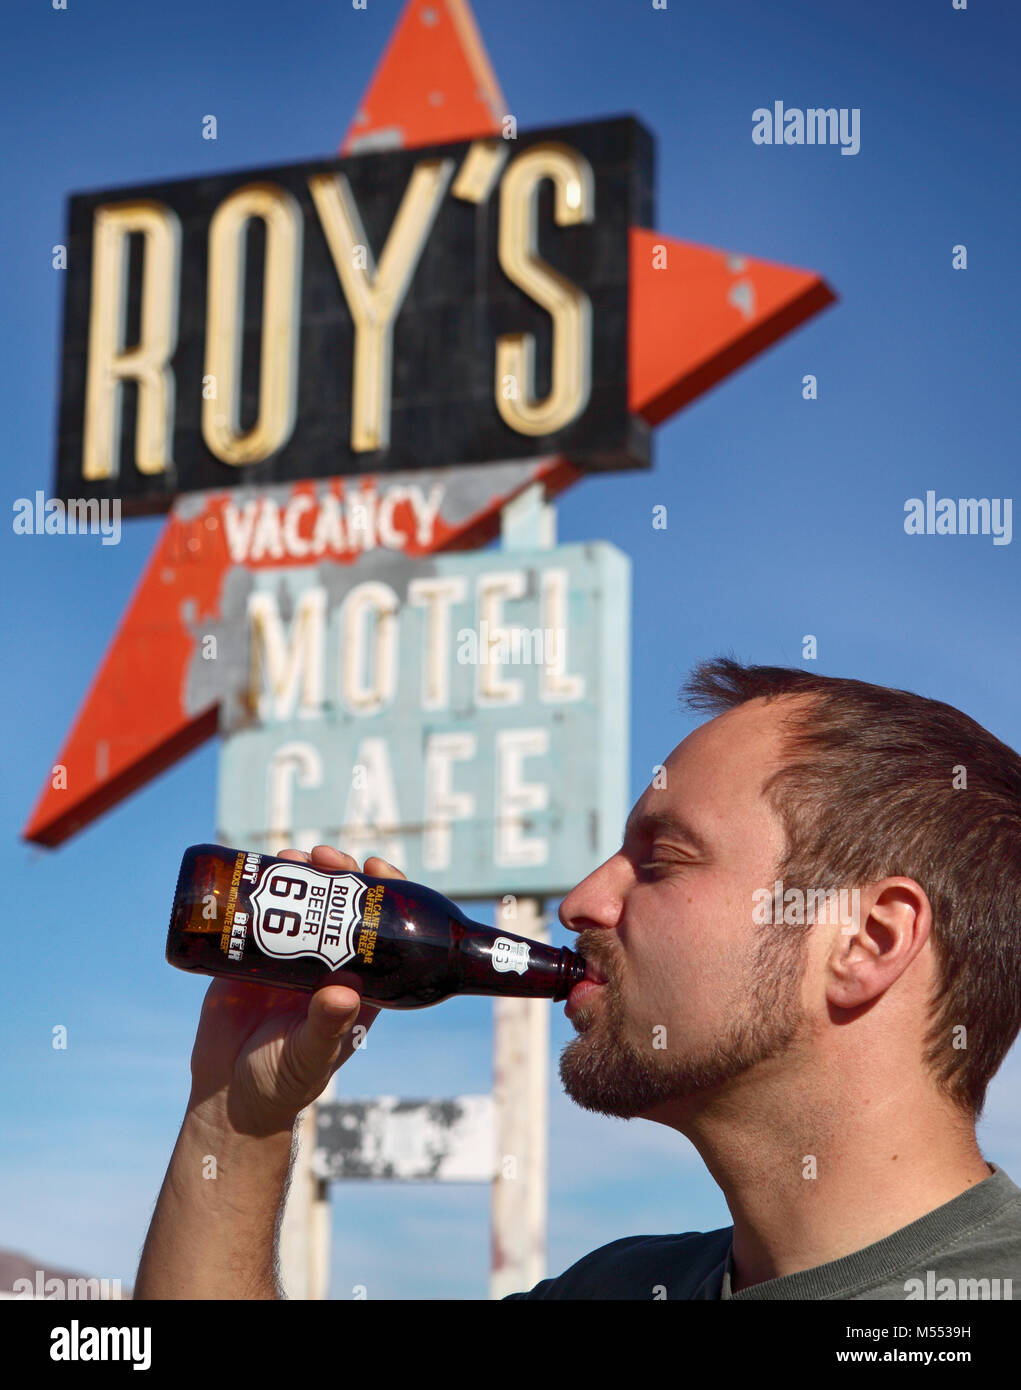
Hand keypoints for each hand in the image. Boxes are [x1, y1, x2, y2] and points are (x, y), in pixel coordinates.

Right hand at [186, 846, 406, 1137]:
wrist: (227, 1098)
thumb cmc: (282, 1083)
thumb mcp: (310, 1056)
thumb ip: (326, 1027)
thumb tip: (344, 992)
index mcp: (358, 981)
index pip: (382, 927)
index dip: (384, 892)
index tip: (375, 868)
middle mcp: (326, 962)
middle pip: (340, 903)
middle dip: (338, 871)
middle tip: (325, 857)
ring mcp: (288, 955)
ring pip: (301, 900)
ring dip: (299, 872)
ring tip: (290, 855)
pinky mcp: (248, 955)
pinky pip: (256, 913)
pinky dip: (257, 888)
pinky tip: (255, 869)